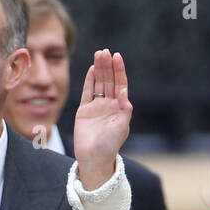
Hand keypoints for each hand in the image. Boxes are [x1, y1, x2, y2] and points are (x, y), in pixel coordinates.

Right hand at [73, 49, 131, 189]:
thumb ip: (124, 108)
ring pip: (99, 83)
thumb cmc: (110, 145)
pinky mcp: (85, 111)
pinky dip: (90, 80)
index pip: (120, 84)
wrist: (94, 158)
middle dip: (107, 66)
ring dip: (99, 69)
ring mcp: (97, 107)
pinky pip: (88, 92)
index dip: (119, 70)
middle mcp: (109, 105)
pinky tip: (92, 69)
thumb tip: (123, 91)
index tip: (117, 57)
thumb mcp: (121, 127)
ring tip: (99, 54)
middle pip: (109, 80)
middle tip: (105, 51)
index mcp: (120, 108)